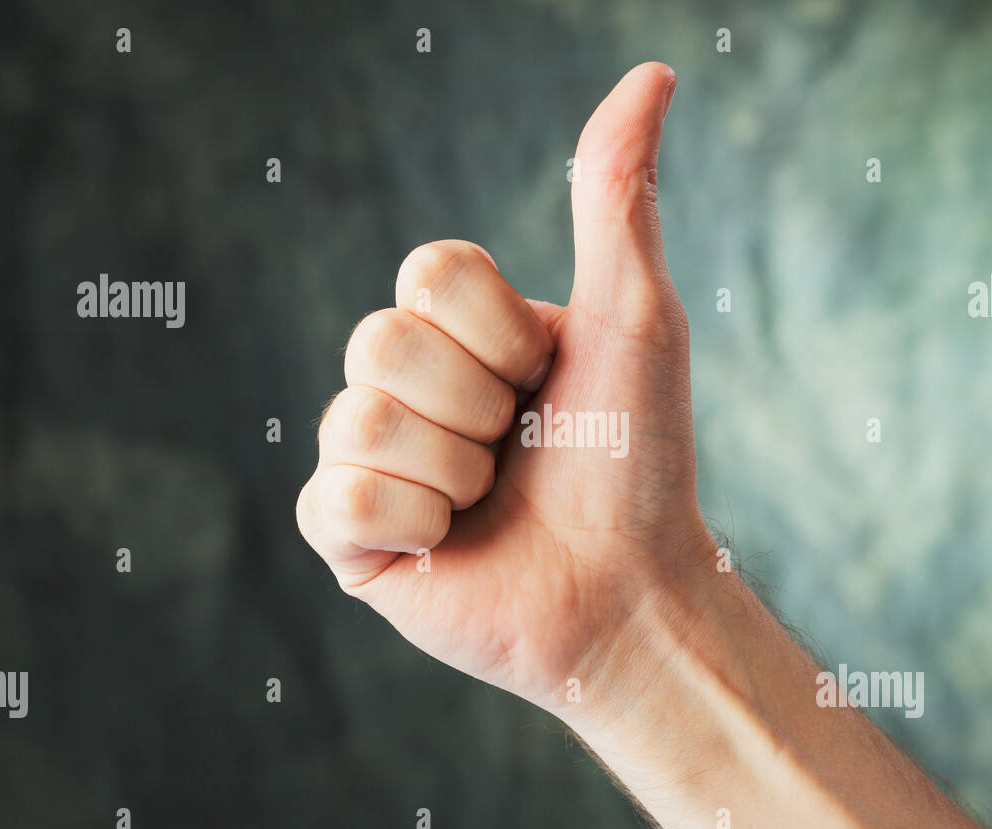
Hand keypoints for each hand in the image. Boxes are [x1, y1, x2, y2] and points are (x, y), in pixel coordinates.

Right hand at [296, 63, 709, 717]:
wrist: (631, 590)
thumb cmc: (639, 460)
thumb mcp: (631, 316)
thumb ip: (615, 197)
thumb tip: (653, 75)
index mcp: (458, 331)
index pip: (426, 273)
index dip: (498, 330)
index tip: (546, 377)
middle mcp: (405, 387)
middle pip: (380, 340)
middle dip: (477, 404)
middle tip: (519, 450)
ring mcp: (372, 462)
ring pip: (358, 416)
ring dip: (454, 468)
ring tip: (490, 501)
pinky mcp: (350, 539)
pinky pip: (337, 499)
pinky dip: (412, 522)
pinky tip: (447, 545)